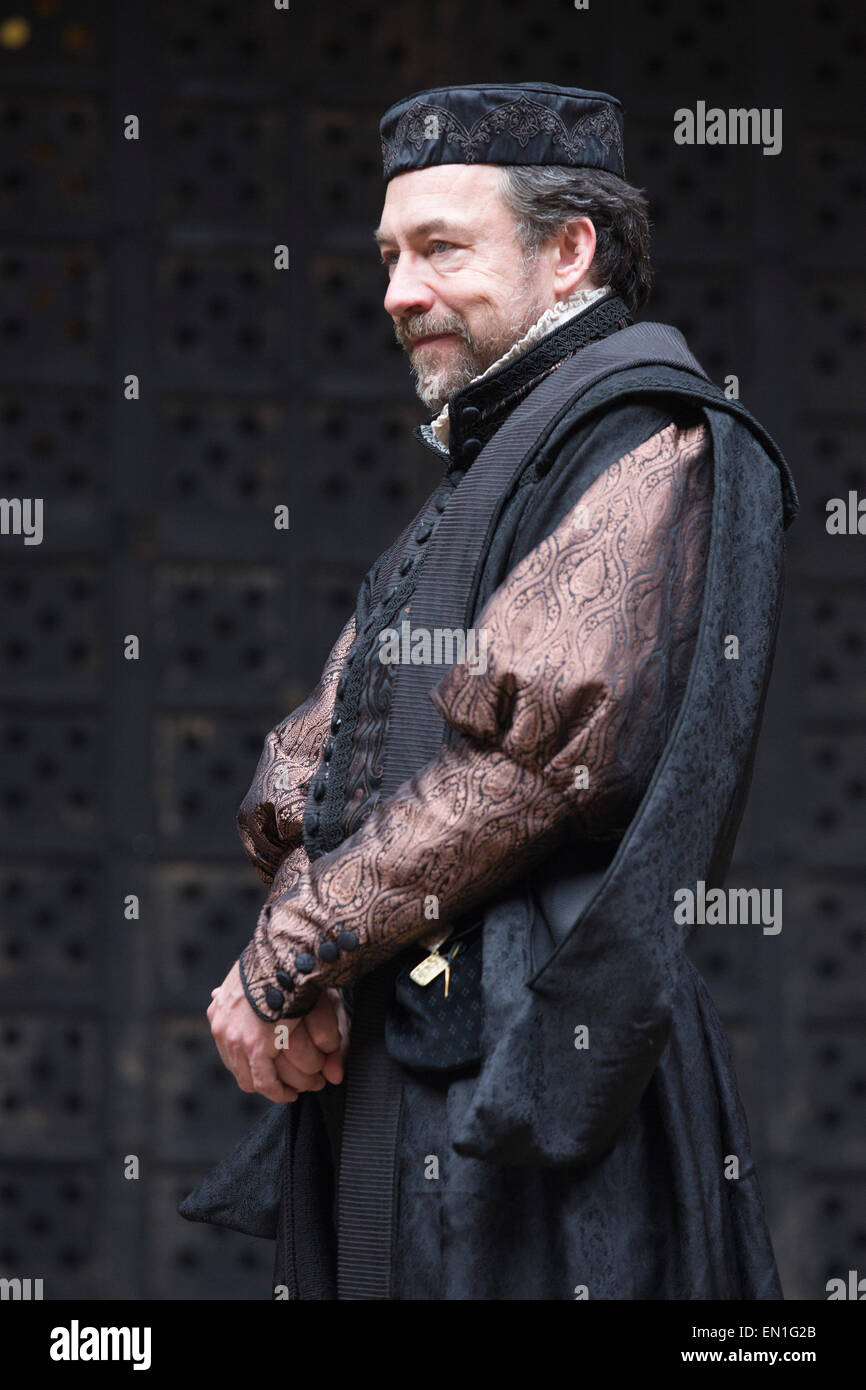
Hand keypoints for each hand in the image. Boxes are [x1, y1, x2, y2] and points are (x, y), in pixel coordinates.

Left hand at [207, 961, 347, 1101]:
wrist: (279, 957)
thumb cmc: (270, 962)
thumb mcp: (240, 976)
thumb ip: (230, 991)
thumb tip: (215, 994)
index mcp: (218, 1012)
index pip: (228, 1048)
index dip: (247, 1061)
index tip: (265, 1067)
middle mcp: (223, 1029)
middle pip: (236, 1067)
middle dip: (257, 1077)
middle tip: (277, 1083)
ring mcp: (237, 1041)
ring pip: (249, 1079)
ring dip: (269, 1088)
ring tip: (288, 1090)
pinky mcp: (257, 1048)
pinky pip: (265, 1082)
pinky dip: (278, 1092)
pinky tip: (291, 1093)